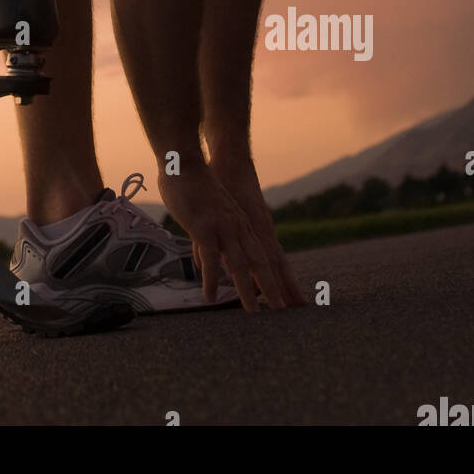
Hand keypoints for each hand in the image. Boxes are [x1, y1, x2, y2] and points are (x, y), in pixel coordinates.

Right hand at [156, 161, 301, 312]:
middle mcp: (239, 227)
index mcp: (243, 224)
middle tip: (283, 312)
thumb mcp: (209, 214)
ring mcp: (225, 227)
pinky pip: (213, 258)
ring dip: (248, 290)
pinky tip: (210, 297)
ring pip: (242, 265)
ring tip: (253, 313)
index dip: (277, 276)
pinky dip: (212, 280)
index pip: (266, 254)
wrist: (185, 161)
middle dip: (273, 288)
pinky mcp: (206, 227)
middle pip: (262, 262)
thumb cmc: (194, 184)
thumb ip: (209, 240)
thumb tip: (206, 262)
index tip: (288, 296)